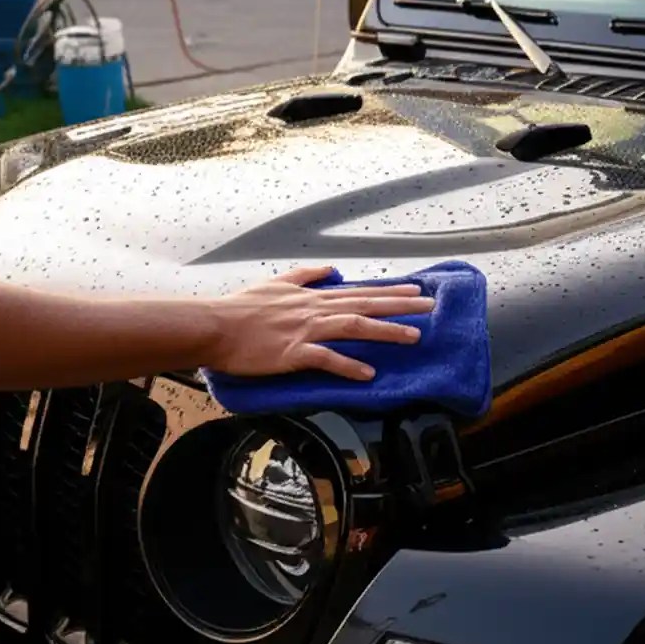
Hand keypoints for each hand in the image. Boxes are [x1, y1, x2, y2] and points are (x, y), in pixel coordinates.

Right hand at [208, 266, 434, 380]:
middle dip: (401, 306)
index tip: (417, 290)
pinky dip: (349, 365)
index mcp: (312, 296)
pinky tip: (369, 373)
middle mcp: (315, 310)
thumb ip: (306, 276)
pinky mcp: (293, 353)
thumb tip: (331, 270)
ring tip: (413, 337)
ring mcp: (305, 330)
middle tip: (431, 307)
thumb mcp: (277, 282)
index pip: (360, 292)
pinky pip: (326, 359)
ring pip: (354, 327)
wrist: (213, 326)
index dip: (390, 291)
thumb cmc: (241, 308)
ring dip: (385, 332)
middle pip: (366, 305)